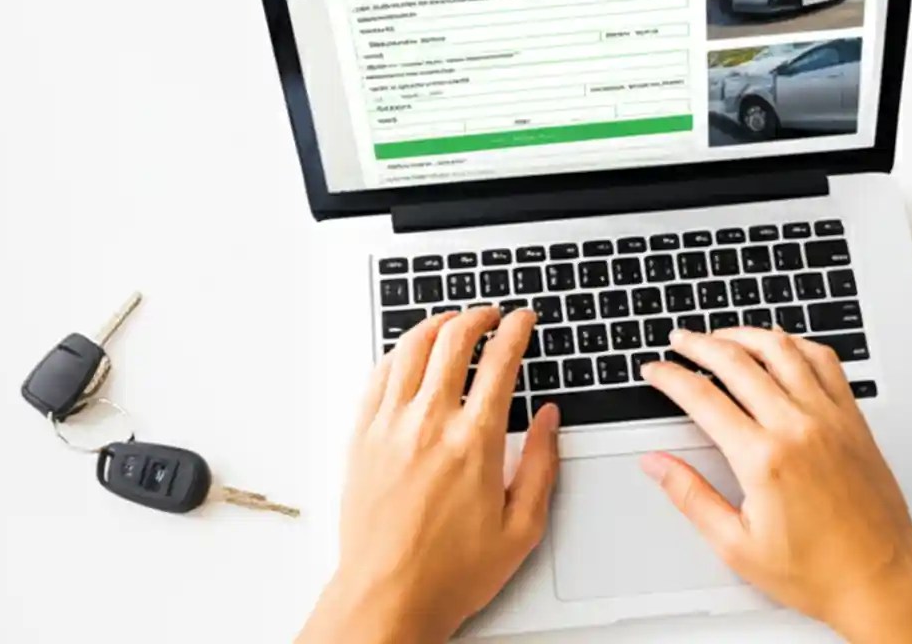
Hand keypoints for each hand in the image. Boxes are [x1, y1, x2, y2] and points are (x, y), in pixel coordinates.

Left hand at [299, 308, 558, 643]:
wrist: (388, 596)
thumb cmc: (450, 571)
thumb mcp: (522, 526)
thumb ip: (542, 464)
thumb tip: (551, 420)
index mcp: (475, 442)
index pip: (501, 361)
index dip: (517, 329)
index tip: (524, 320)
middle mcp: (429, 424)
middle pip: (454, 340)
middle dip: (478, 316)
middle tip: (491, 315)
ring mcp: (390, 427)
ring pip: (411, 348)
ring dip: (436, 325)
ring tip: (452, 322)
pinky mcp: (361, 438)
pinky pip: (378, 376)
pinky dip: (398, 353)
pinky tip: (409, 354)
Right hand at [640, 328, 911, 643]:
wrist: (881, 581)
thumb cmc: (817, 572)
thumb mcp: (736, 545)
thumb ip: (691, 496)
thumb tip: (656, 465)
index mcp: (763, 459)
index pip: (702, 397)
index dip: (670, 377)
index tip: (654, 370)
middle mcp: (797, 428)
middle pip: (737, 362)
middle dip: (700, 344)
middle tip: (680, 340)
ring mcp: (830, 418)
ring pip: (782, 350)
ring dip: (745, 335)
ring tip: (723, 335)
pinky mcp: (853, 419)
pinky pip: (824, 362)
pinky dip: (797, 345)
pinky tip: (782, 347)